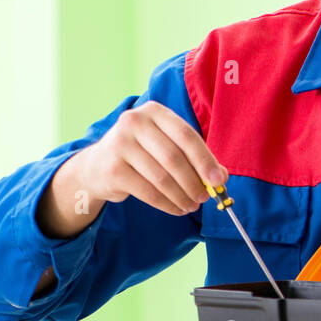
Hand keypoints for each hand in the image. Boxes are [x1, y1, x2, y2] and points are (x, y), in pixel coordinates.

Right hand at [36, 101, 226, 239]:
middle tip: (205, 197)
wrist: (99, 165)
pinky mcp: (112, 169)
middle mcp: (134, 122)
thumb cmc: (143, 153)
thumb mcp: (167, 146)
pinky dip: (167, 204)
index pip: (186, 135)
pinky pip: (148, 192)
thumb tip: (221, 178)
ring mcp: (119, 144)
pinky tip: (177, 209)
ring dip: (182, 195)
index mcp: (154, 111)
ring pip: (161, 177)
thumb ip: (195, 158)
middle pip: (174, 157)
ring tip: (192, 205)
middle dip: (194, 181)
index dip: (205, 159)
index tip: (219, 179)